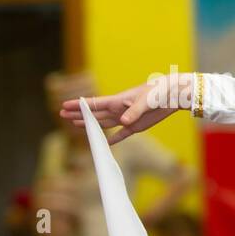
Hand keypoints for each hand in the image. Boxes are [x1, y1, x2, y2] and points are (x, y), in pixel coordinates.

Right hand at [59, 80, 178, 144]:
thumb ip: (134, 112)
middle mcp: (119, 109)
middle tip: (62, 115)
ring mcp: (127, 118)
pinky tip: (105, 142)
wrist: (172, 95)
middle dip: (79, 115)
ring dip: (91, 125)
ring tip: (76, 125)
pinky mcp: (137, 126)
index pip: (94, 104)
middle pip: (95, 114)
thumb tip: (123, 123)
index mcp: (117, 101)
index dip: (79, 105)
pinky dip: (114, 138)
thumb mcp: (146, 101)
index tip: (63, 105)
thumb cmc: (158, 92)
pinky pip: (122, 134)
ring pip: (105, 123)